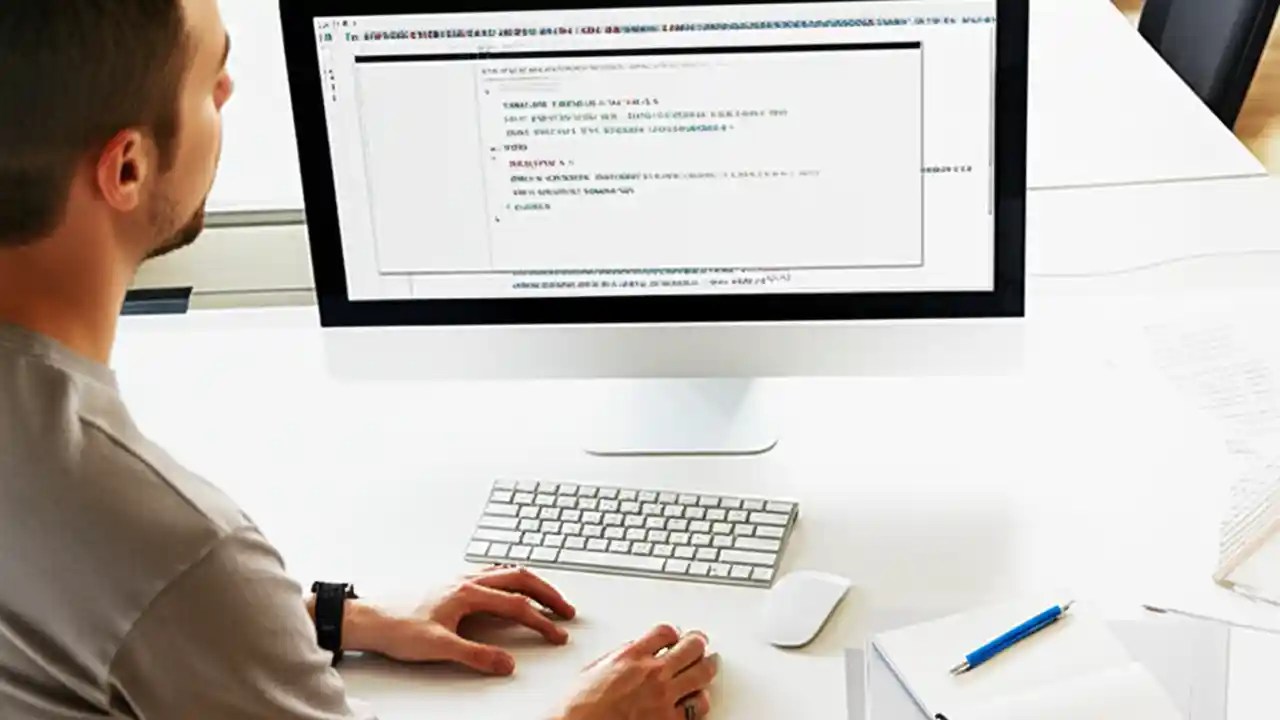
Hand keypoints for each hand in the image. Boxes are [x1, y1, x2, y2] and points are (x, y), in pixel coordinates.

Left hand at [346, 565, 576, 674]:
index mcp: (468, 593)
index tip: (558, 634)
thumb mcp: (439, 647)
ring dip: (530, 582)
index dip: (541, 622)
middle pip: (519, 578)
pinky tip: (505, 586)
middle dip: (547, 593)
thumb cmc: (396, 627)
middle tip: (565, 609)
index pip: (516, 605)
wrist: (367, 617)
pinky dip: (508, 578)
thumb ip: (476, 655)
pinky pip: (489, 572)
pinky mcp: (449, 583)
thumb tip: (506, 663)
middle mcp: (466, 580)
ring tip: (544, 594)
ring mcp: (457, 579)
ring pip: (505, 571)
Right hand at [556, 624, 718, 719]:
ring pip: (702, 677)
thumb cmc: (578, 709)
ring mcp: (664, 699)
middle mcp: (652, 674)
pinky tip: (698, 700)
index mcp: (631, 656)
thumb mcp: (594, 670)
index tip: (676, 636)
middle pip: (691, 648)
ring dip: (705, 671)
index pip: (665, 632)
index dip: (674, 633)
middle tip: (701, 644)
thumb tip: (634, 652)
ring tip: (707, 669)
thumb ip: (619, 658)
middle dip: (698, 644)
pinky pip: (697, 709)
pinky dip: (698, 703)